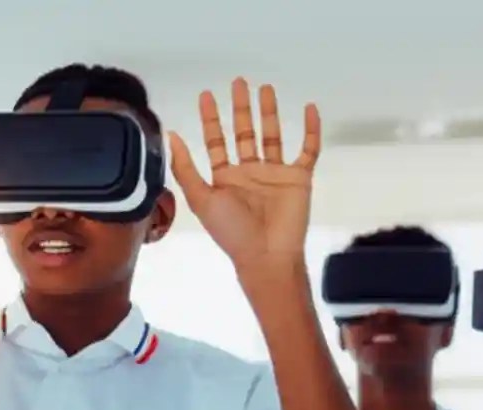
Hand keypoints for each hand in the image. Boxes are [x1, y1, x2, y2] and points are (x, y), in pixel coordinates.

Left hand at [169, 77, 320, 276]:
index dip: (211, 119)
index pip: (216, 141)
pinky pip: (307, 149)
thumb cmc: (232, 231)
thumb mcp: (202, 198)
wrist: (266, 254)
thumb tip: (171, 136)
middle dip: (240, 108)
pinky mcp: (299, 178)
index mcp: (225, 177)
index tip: (206, 96)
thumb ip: (186, 168)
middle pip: (244, 132)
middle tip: (238, 82)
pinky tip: (309, 108)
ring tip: (265, 88)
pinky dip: (311, 130)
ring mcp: (275, 173)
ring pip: (272, 135)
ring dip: (269, 112)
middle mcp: (249, 171)